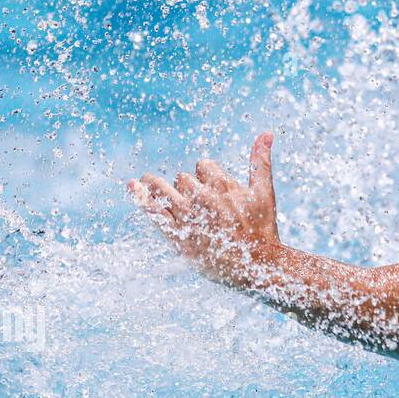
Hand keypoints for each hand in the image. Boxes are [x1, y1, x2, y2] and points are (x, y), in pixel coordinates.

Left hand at [130, 132, 281, 287]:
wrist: (257, 265)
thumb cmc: (263, 229)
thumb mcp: (264, 192)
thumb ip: (260, 161)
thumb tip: (267, 132)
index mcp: (223, 184)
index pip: (203, 165)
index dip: (205, 175)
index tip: (209, 187)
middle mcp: (203, 198)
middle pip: (182, 178)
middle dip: (185, 186)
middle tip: (192, 200)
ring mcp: (188, 216)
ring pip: (162, 188)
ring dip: (155, 185)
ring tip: (147, 183)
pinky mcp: (176, 234)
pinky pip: (152, 210)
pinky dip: (140, 196)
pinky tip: (132, 186)